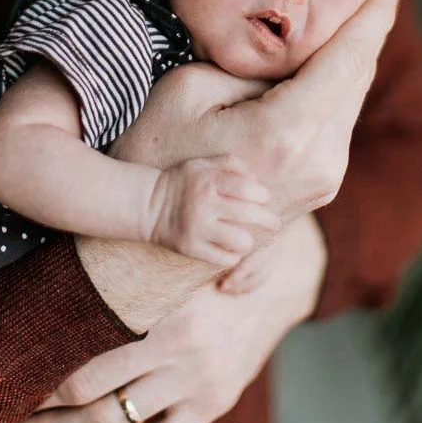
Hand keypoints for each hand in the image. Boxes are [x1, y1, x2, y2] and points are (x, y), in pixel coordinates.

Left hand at [0, 215, 326, 422]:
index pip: (86, 346)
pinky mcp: (210, 407)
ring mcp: (196, 382)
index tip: (4, 372)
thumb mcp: (175, 246)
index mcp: (163, 305)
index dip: (40, 365)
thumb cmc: (207, 256)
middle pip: (89, 392)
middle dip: (37, 412)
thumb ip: (132, 252)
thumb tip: (63, 245)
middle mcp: (180, 347)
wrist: (280, 280)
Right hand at [113, 0, 408, 222]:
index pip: (348, 56)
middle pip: (359, 74)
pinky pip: (340, 119)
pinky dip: (342, 82)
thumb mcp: (188, 90)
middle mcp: (320, 160)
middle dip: (372, 24)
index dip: (375, 10)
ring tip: (360, 12)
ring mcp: (324, 178)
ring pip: (353, 97)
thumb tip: (290, 54)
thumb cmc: (156, 158)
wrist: (155, 244)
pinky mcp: (319, 185)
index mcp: (288, 131)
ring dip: (356, 53)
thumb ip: (249, 65)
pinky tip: (334, 59)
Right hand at [149, 155, 279, 265]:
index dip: (262, 195)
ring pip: (241, 240)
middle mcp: (204, 204)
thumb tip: (255, 178)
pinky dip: (233, 256)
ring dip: (249, 240)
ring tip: (248, 238)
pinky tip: (231, 250)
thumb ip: (229, 163)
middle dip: (269, 220)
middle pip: (250, 214)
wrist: (147, 205)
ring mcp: (197, 228)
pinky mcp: (191, 248)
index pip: (247, 188)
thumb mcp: (201, 164)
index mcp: (208, 181)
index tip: (264, 198)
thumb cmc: (181, 182)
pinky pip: (224, 258)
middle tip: (274, 223)